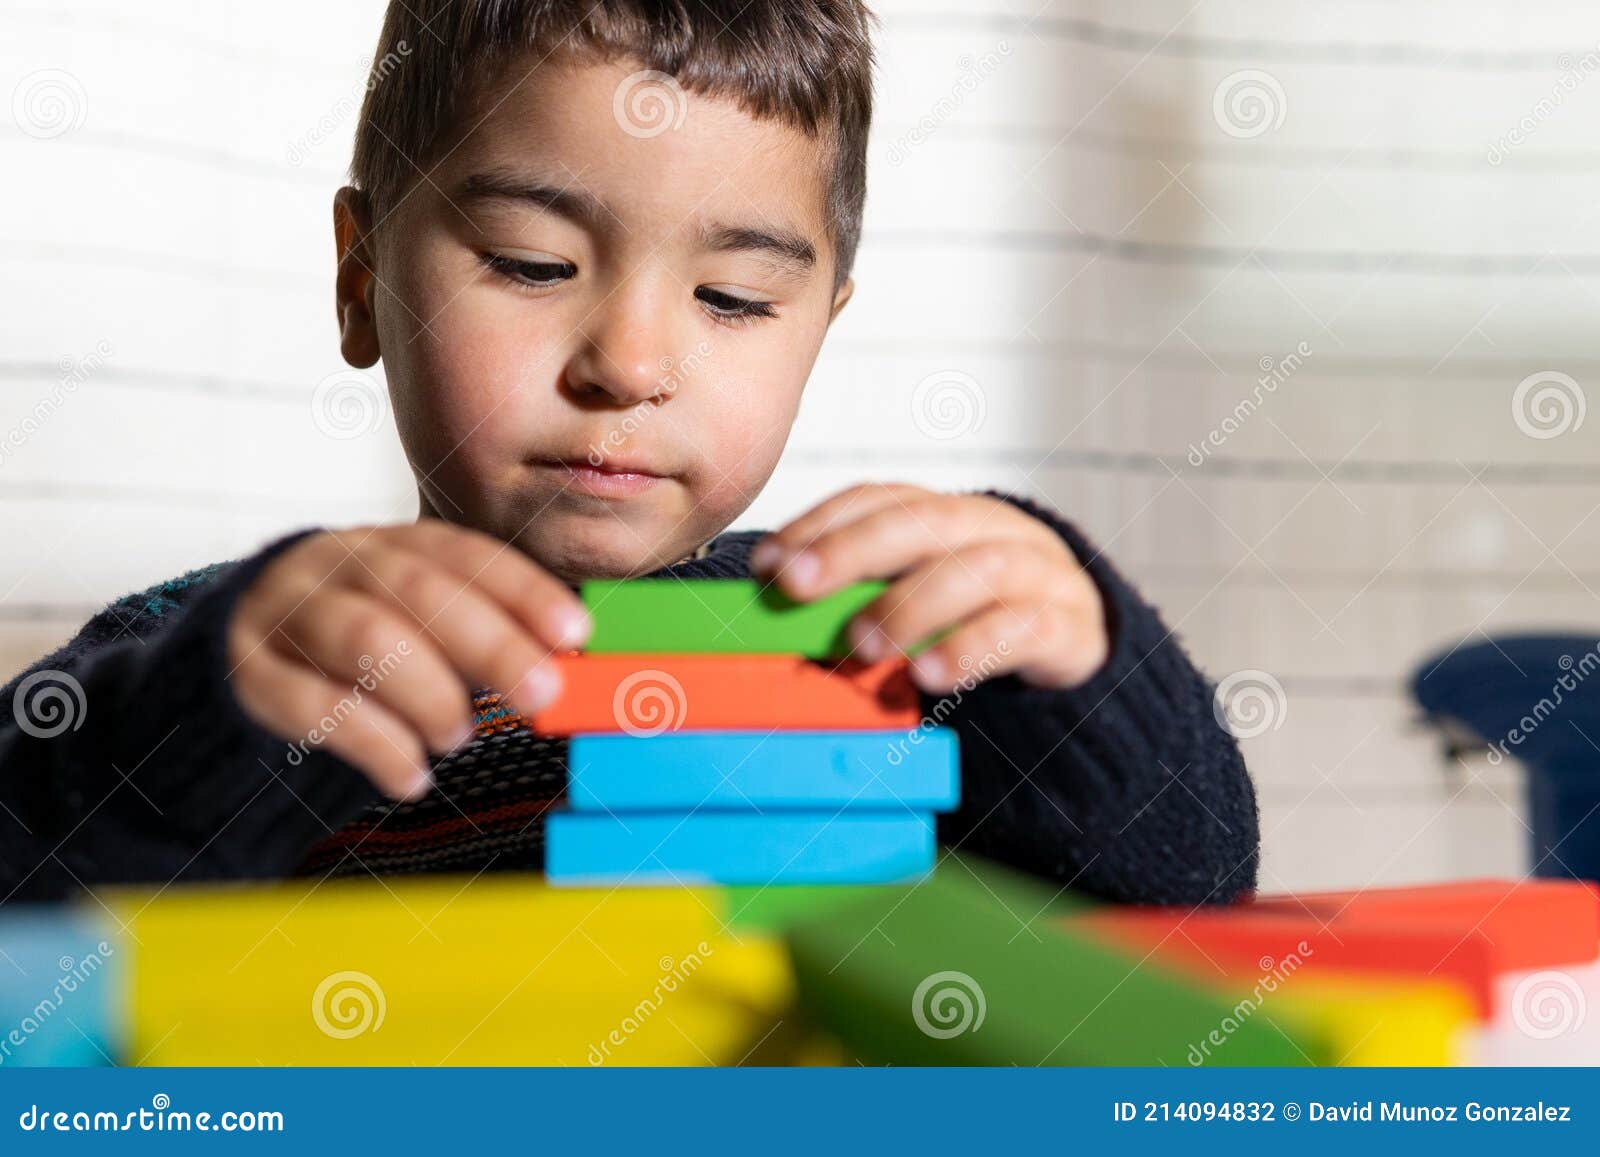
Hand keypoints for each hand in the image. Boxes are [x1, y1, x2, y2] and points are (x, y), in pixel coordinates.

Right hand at [227, 521, 589, 799]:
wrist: (234, 649)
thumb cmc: (360, 642)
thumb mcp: (422, 625)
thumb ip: (486, 639)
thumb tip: (569, 668)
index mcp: (394, 545)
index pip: (466, 555)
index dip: (523, 591)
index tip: (576, 633)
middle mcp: (340, 564)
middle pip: (420, 592)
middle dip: (491, 643)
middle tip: (540, 693)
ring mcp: (288, 612)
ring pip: (365, 637)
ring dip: (429, 693)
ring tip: (458, 736)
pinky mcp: (248, 671)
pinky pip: (312, 703)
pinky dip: (374, 744)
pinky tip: (412, 778)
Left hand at [750, 484, 1108, 693]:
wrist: (1079, 641)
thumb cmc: (977, 619)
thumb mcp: (917, 602)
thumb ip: (858, 601)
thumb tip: (775, 618)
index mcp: (946, 517)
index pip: (880, 500)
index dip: (820, 524)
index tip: (768, 563)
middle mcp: (991, 530)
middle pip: (922, 522)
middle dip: (851, 551)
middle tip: (797, 587)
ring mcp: (1036, 573)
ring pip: (977, 568)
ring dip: (910, 606)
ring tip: (864, 645)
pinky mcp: (1069, 626)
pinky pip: (1025, 628)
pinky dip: (971, 649)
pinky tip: (930, 675)